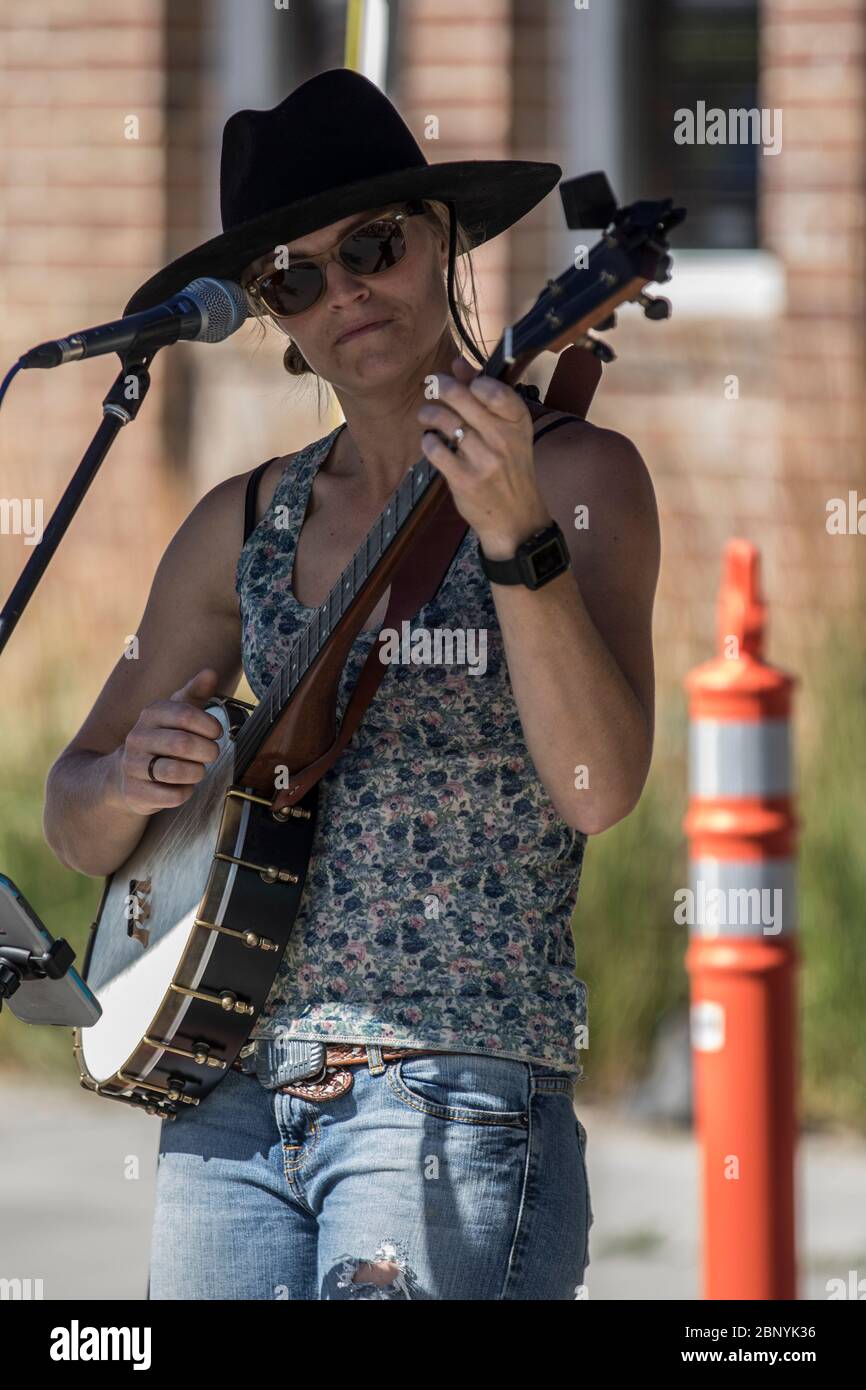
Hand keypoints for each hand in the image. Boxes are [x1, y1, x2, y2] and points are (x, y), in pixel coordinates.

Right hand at [114, 668, 224, 814]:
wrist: (122, 775)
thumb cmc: (160, 740)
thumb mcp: (174, 714)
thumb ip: (194, 694)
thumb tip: (210, 672)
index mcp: (150, 714)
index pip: (185, 714)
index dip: (209, 725)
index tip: (217, 733)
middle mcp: (137, 738)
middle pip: (183, 744)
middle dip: (207, 751)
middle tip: (212, 754)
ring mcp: (133, 766)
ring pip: (176, 771)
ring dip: (197, 772)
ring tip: (198, 770)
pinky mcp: (135, 793)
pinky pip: (172, 795)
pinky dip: (185, 792)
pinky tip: (184, 786)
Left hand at [417, 355, 552, 558]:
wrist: (515, 519)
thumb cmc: (509, 469)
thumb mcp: (509, 433)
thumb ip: (485, 395)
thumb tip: (457, 363)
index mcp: (519, 423)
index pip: (496, 390)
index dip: (474, 381)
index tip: (462, 381)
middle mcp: (504, 440)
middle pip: (463, 399)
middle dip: (441, 388)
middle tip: (433, 388)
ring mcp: (484, 460)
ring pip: (445, 422)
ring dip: (429, 414)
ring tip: (426, 415)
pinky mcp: (465, 479)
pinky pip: (436, 450)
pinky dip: (427, 442)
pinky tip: (430, 442)